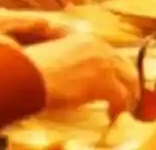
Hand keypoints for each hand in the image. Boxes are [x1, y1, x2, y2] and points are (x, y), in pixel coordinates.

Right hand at [24, 35, 139, 115]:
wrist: (26, 75)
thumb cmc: (32, 70)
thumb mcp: (55, 59)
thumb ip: (71, 62)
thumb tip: (77, 79)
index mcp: (86, 39)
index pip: (111, 55)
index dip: (116, 71)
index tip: (116, 82)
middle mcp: (99, 47)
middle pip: (125, 66)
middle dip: (129, 82)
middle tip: (127, 98)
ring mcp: (104, 63)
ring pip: (129, 81)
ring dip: (128, 96)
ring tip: (123, 109)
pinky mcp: (105, 82)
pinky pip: (121, 98)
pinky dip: (119, 109)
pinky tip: (112, 116)